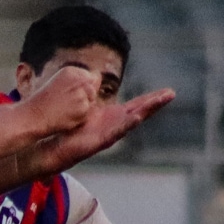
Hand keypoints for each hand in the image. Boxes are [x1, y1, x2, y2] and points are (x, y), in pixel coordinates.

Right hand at [22, 65, 99, 134]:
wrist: (34, 116)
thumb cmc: (43, 102)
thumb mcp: (58, 83)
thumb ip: (78, 80)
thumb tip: (99, 78)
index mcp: (71, 71)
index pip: (91, 77)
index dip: (82, 88)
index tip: (67, 94)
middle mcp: (79, 79)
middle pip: (93, 89)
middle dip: (85, 97)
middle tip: (66, 103)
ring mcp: (82, 94)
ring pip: (92, 102)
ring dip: (82, 108)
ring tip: (65, 110)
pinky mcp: (84, 108)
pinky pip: (88, 113)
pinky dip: (80, 117)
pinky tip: (66, 116)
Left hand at [30, 88, 174, 173]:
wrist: (53, 146)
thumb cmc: (68, 127)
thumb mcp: (82, 103)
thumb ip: (90, 91)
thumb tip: (95, 76)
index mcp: (112, 117)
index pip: (136, 105)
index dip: (152, 99)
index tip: (168, 91)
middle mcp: (114, 126)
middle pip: (139, 113)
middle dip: (155, 103)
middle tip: (171, 94)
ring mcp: (108, 135)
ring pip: (131, 122)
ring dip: (146, 111)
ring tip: (159, 102)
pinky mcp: (99, 142)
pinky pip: (115, 132)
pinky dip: (126, 124)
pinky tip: (136, 117)